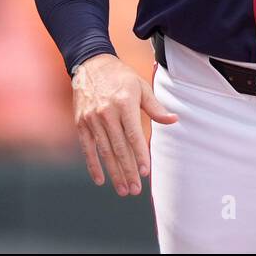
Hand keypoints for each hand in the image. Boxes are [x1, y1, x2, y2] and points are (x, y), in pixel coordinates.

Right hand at [72, 53, 177, 195]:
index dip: (140, 155)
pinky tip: (100, 180)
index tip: (146, 172)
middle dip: (128, 170)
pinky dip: (93, 164)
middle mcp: (106, 112)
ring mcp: (92, 119)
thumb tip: (174, 120)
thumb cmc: (120, 77)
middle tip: (135, 189)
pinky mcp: (81, 123)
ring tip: (123, 190)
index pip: (133, 134)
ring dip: (113, 172)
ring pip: (104, 151)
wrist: (90, 65)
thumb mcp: (141, 87)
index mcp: (124, 103)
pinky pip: (87, 147)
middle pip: (119, 147)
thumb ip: (155, 107)